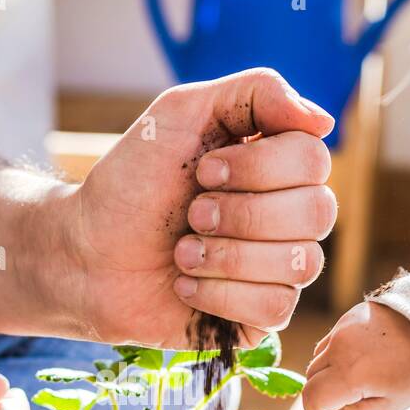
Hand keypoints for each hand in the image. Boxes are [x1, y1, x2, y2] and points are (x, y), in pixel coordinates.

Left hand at [60, 68, 336, 348]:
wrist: (85, 253)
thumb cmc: (130, 183)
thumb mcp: (182, 112)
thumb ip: (256, 93)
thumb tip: (324, 122)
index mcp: (277, 164)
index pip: (314, 159)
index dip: (258, 167)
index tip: (202, 170)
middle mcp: (289, 215)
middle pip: (317, 212)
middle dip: (242, 213)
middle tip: (191, 214)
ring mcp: (279, 268)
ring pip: (301, 263)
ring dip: (227, 255)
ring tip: (180, 253)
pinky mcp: (260, 316)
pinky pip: (276, 306)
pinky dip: (222, 295)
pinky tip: (185, 286)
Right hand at [302, 301, 409, 409]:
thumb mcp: (386, 404)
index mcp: (350, 376)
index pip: (311, 398)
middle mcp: (340, 349)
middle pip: (310, 378)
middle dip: (323, 391)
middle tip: (351, 395)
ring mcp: (342, 329)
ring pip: (317, 358)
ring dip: (327, 371)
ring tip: (357, 374)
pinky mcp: (347, 317)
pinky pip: (328, 341)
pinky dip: (335, 353)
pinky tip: (359, 356)